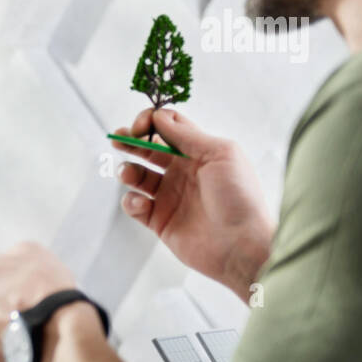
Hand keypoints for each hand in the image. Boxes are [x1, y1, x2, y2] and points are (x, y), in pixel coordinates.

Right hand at [112, 108, 273, 302]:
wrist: (242, 245)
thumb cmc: (240, 197)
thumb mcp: (220, 154)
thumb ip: (186, 135)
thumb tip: (158, 117)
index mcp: (199, 153)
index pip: (168, 127)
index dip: (152, 121)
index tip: (141, 126)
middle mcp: (183, 172)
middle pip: (148, 148)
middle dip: (131, 140)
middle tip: (119, 138)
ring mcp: (170, 196)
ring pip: (137, 176)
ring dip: (127, 170)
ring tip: (128, 174)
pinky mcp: (159, 221)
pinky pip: (135, 205)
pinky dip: (132, 202)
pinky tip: (143, 204)